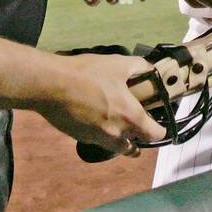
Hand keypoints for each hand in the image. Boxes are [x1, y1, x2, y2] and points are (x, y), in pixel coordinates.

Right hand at [39, 52, 166, 155]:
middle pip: (133, 147)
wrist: (51, 85)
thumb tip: (151, 69)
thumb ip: (140, 67)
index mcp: (131, 117)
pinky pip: (95, 140)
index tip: (157, 123)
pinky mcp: (79, 138)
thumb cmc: (89, 74)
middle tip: (133, 123)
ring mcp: (96, 139)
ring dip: (117, 138)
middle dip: (136, 138)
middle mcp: (116, 134)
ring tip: (113, 121)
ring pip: (114, 146)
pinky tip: (92, 116)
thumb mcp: (119, 63)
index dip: (159, 130)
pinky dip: (98, 132)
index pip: (154, 135)